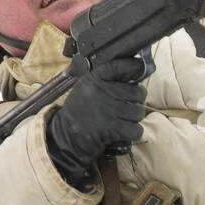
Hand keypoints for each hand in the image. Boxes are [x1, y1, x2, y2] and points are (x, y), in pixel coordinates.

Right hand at [45, 56, 147, 185]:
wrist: (65, 138)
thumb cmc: (80, 114)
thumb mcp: (86, 90)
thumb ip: (105, 81)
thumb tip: (136, 70)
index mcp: (92, 79)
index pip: (119, 66)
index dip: (133, 66)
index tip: (139, 67)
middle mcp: (99, 91)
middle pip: (137, 92)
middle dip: (136, 102)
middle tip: (127, 108)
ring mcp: (106, 109)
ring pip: (138, 111)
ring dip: (134, 119)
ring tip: (123, 121)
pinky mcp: (110, 128)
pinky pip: (136, 129)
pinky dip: (134, 133)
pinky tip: (125, 132)